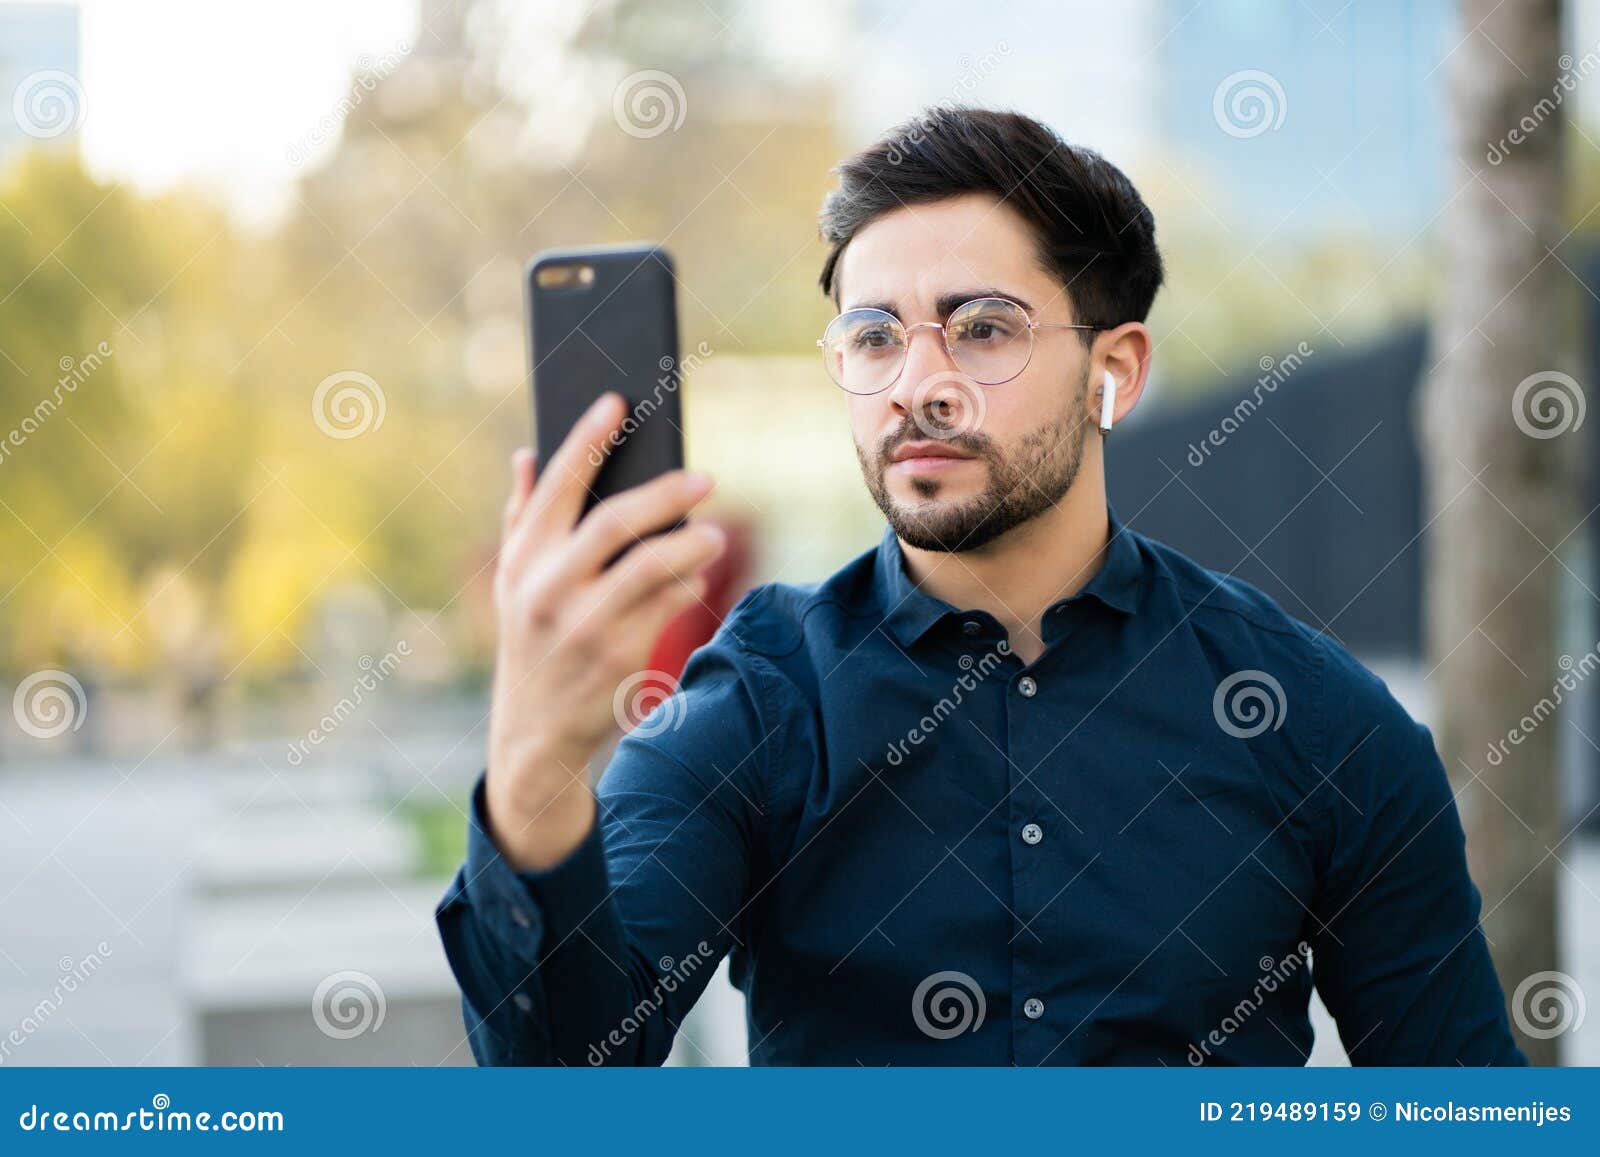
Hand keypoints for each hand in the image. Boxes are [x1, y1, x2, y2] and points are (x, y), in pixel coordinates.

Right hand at [484, 392, 723, 869]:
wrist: (534, 733)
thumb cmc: (531, 640)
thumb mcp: (513, 583)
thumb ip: (523, 518)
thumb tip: (527, 454)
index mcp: (522, 559)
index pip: (558, 485)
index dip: (588, 439)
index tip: (618, 402)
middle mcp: (547, 588)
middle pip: (615, 521)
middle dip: (665, 493)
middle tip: (705, 478)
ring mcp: (584, 624)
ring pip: (652, 566)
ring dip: (691, 544)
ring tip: (715, 535)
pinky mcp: (618, 657)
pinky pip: (667, 607)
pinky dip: (688, 584)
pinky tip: (698, 573)